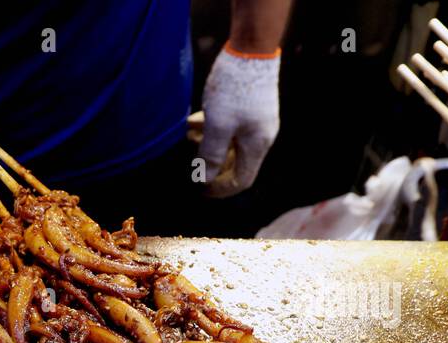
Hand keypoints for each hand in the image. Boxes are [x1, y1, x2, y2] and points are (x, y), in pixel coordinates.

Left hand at [198, 46, 280, 197]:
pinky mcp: (248, 106)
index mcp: (257, 145)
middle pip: (235, 163)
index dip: (220, 189)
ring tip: (187, 138)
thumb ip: (212, 155)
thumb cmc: (234, 89)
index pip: (241, 180)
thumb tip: (204, 179)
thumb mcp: (218, 126)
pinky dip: (211, 129)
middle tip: (189, 162)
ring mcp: (255, 121)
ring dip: (208, 145)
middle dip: (211, 165)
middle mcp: (260, 136)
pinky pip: (228, 127)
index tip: (199, 189)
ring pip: (229, 144)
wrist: (250, 48)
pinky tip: (192, 122)